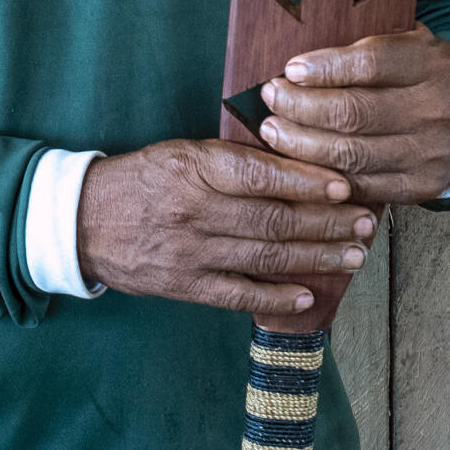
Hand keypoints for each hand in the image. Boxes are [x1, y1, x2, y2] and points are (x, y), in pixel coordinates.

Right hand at [74, 139, 376, 314]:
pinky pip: (237, 294)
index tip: (343, 184)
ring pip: (264, 256)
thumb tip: (294, 161)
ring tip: (352, 256)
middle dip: (326, 222)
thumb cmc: (143, 178)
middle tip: (364, 223)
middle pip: (273, 219)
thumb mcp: (182, 152)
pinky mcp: (184, 285)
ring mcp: (191, 251)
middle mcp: (196, 210)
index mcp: (195, 167)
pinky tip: (305, 296)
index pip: (261, 174)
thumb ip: (233, 159)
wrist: (85, 221)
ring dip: (314, 258)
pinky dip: (273, 298)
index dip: (306, 181)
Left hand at [256, 26, 449, 204]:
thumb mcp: (407, 36)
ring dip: (302, 144)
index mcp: (429, 63)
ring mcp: (429, 153)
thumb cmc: (421, 74)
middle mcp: (434, 110)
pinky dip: (324, 176)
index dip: (325, 68)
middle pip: (354, 113)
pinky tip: (298, 164)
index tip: (289, 69)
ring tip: (273, 130)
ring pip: (352, 155)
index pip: (371, 64)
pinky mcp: (420, 187)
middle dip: (301, 107)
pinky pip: (361, 186)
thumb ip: (363, 16)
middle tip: (271, 97)